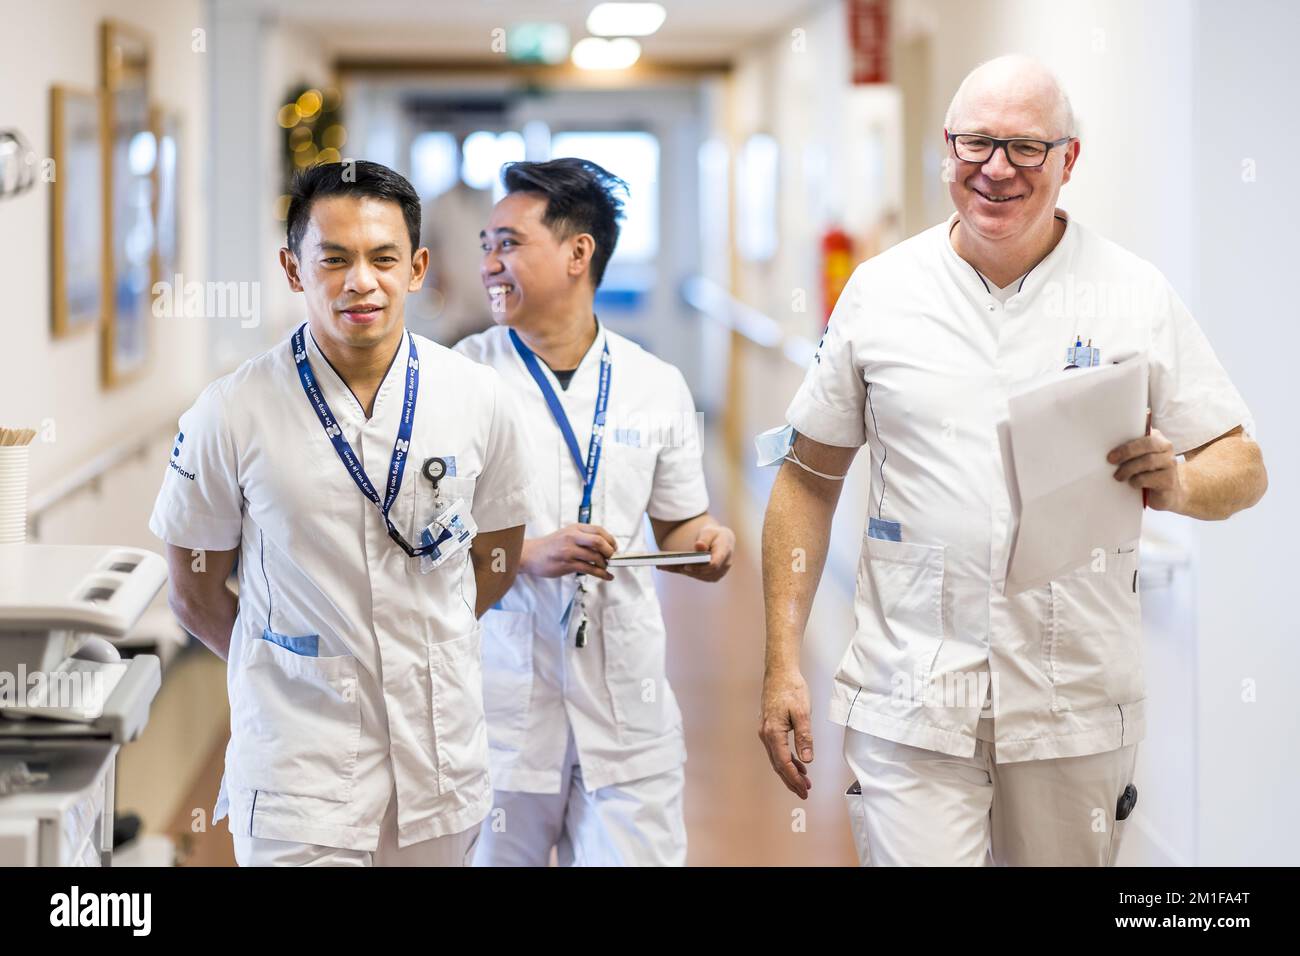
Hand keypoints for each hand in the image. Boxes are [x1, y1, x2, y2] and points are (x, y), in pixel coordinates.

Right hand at [520, 524, 615, 579]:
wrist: (530, 555)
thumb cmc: (550, 546)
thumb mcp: (567, 534)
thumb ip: (583, 537)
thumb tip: (604, 546)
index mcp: (574, 528)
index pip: (599, 530)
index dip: (610, 539)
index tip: (614, 547)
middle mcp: (572, 537)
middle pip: (599, 541)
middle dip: (609, 551)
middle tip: (612, 558)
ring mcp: (569, 551)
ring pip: (595, 557)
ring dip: (604, 564)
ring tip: (605, 567)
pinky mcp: (567, 564)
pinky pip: (589, 570)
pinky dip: (601, 574)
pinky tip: (606, 576)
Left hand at [662, 524, 734, 581]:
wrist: (721, 540)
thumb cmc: (714, 534)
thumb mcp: (710, 531)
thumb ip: (705, 538)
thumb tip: (699, 546)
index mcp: (725, 552)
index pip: (713, 565)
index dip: (699, 568)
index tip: (686, 566)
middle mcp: (723, 566)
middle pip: (703, 572)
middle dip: (686, 569)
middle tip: (669, 566)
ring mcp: (717, 573)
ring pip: (697, 575)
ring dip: (681, 571)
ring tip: (664, 566)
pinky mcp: (709, 577)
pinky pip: (694, 575)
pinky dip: (681, 571)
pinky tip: (666, 567)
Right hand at [758, 668, 813, 798]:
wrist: (779, 671)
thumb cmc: (790, 688)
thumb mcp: (802, 712)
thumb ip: (804, 737)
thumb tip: (806, 759)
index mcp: (773, 732)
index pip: (783, 763)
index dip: (794, 778)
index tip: (804, 789)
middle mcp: (766, 734)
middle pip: (778, 764)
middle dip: (791, 780)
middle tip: (804, 792)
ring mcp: (766, 730)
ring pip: (777, 758)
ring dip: (789, 771)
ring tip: (804, 782)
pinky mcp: (769, 726)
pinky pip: (777, 749)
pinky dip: (787, 759)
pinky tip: (798, 762)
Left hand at [1108, 427, 1183, 511]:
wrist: (1166, 495)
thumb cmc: (1146, 473)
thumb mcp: (1137, 458)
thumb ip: (1129, 449)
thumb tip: (1106, 447)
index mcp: (1157, 438)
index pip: (1144, 432)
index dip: (1127, 441)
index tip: (1111, 452)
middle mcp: (1167, 448)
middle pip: (1148, 444)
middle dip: (1126, 452)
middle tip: (1111, 460)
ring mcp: (1170, 463)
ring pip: (1148, 461)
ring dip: (1128, 469)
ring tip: (1118, 476)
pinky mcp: (1169, 480)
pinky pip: (1149, 478)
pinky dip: (1136, 481)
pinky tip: (1132, 484)